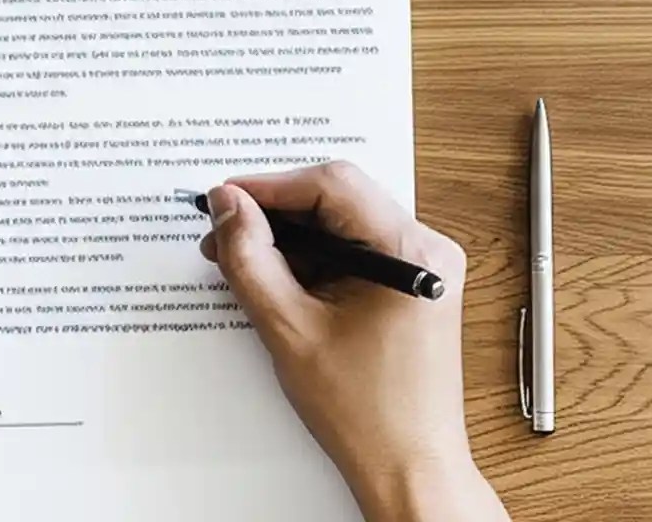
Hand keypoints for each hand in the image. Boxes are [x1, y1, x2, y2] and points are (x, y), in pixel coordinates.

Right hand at [200, 161, 509, 521]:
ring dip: (291, 238)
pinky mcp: (411, 286)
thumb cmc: (366, 412)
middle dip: (275, 214)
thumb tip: (229, 207)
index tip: (225, 200)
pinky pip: (354, 250)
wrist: (408, 466)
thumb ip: (251, 259)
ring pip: (342, 224)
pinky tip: (278, 281)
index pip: (331, 186)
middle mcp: (426, 251)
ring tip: (243, 262)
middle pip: (337, 198)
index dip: (269, 186)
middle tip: (225, 233)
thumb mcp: (289, 328)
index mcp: (410, 252)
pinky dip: (313, 259)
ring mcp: (423, 268)